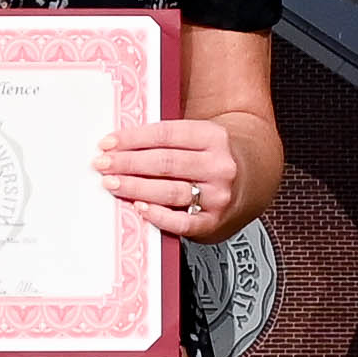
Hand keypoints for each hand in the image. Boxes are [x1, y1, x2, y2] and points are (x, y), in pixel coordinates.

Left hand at [98, 119, 247, 239]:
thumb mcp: (200, 137)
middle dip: (127, 163)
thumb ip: (168, 139)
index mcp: (213, 137)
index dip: (133, 138)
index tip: (108, 143)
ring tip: (112, 183)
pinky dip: (158, 215)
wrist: (255, 178)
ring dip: (135, 187)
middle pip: (165, 162)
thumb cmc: (213, 157)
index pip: (166, 134)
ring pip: (170, 191)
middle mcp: (219, 165)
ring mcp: (219, 195)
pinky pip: (181, 222)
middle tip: (103, 164)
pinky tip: (140, 207)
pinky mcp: (214, 222)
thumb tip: (121, 144)